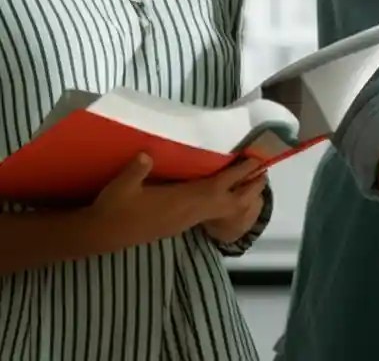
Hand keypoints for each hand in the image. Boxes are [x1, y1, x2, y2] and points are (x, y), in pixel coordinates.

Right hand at [89, 155, 265, 248]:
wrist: (103, 235)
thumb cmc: (113, 209)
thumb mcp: (120, 187)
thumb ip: (135, 170)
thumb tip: (147, 154)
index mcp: (183, 200)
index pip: (220, 185)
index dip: (240, 173)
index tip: (257, 159)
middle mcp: (192, 212)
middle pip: (233, 202)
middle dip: (251, 186)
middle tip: (264, 170)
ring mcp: (188, 220)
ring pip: (225, 210)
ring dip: (242, 195)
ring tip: (252, 179)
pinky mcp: (181, 225)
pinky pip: (213, 213)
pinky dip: (227, 202)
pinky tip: (225, 192)